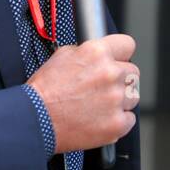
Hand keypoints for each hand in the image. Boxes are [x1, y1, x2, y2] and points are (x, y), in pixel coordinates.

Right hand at [27, 34, 138, 153]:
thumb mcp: (63, 56)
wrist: (36, 119)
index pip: (127, 45)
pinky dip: (118, 121)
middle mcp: (109, 74)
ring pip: (133, 96)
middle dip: (120, 79)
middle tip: (103, 87)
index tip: (118, 60)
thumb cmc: (45, 90)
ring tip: (99, 105)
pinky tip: (100, 119)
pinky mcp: (117, 124)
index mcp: (97, 53)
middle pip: (133, 72)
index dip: (121, 54)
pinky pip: (129, 119)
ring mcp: (115, 100)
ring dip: (121, 100)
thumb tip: (101, 53)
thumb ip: (88, 52)